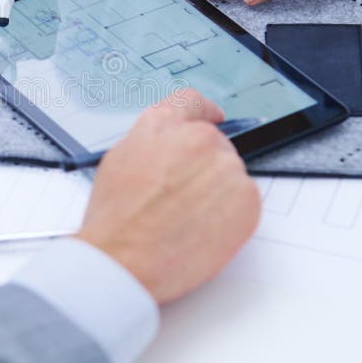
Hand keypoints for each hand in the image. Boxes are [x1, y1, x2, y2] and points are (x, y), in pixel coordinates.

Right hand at [78, 89, 260, 304]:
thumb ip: (151, 142)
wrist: (124, 260)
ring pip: (230, 175)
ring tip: (186, 221)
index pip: (192, 102)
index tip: (214, 117)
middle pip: (214, 144)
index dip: (204, 111)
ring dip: (217, 194)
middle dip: (204, 168)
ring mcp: (226, 167)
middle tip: (183, 199)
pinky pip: (244, 203)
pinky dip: (230, 218)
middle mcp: (198, 138)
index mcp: (163, 124)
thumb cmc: (115, 220)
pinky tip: (201, 232)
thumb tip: (168, 146)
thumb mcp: (119, 160)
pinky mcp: (246, 199)